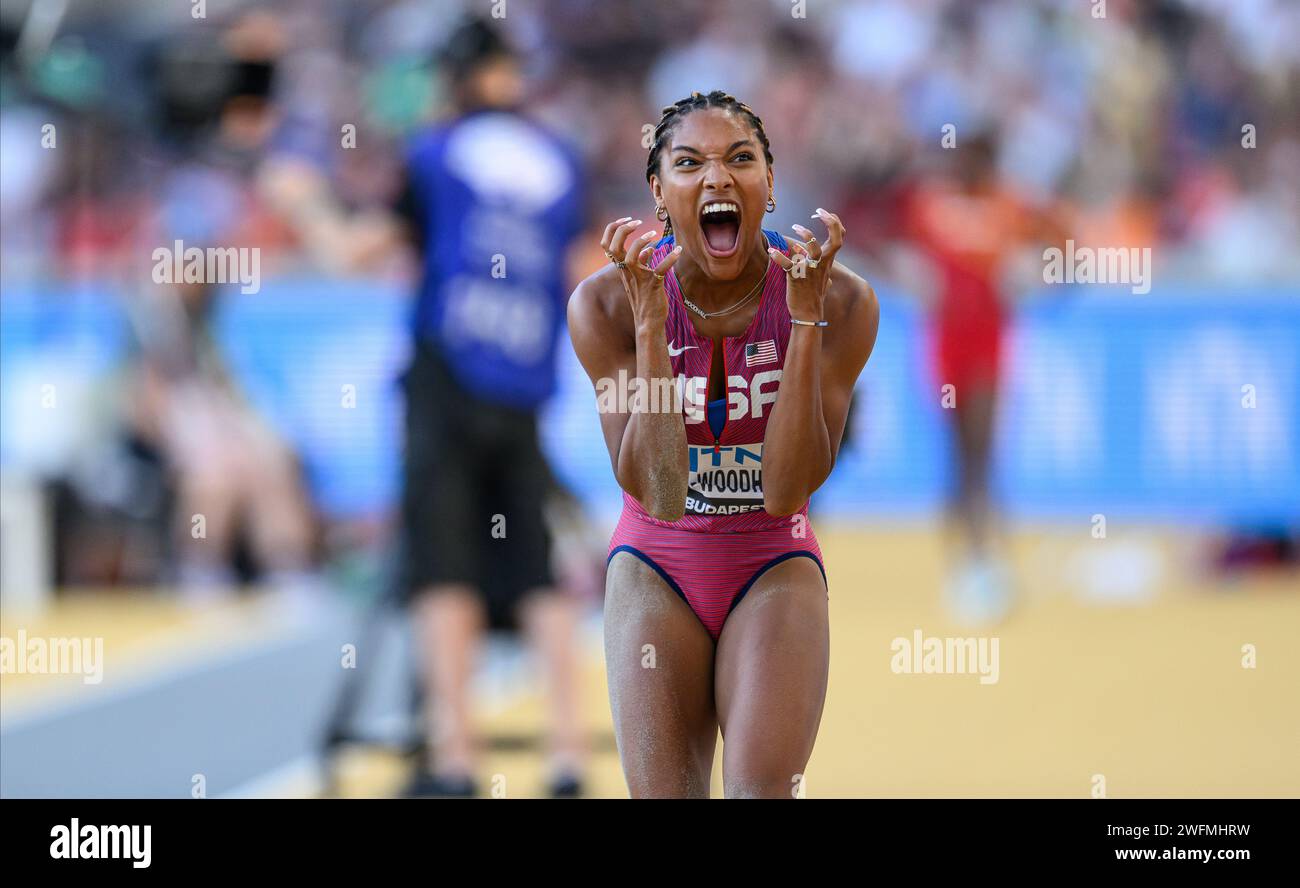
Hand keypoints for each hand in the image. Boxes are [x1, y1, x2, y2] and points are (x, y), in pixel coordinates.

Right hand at [600, 217, 682, 329]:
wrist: (649, 323)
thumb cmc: (646, 300)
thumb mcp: (641, 279)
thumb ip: (643, 263)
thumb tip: (649, 249)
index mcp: (623, 269)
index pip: (607, 244)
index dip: (614, 229)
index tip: (627, 220)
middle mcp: (627, 272)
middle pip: (614, 247)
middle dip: (623, 230)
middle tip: (638, 222)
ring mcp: (639, 280)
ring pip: (630, 257)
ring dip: (641, 241)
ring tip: (655, 234)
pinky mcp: (653, 286)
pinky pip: (660, 270)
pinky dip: (669, 259)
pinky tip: (678, 251)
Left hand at [768, 207, 844, 321]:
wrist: (807, 313)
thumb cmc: (811, 293)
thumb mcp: (817, 275)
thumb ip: (810, 260)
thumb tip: (800, 249)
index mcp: (827, 261)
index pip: (839, 237)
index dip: (834, 222)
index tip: (823, 213)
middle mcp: (822, 263)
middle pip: (836, 239)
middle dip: (830, 222)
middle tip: (819, 211)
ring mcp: (810, 270)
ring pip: (814, 249)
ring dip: (806, 235)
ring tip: (794, 227)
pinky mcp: (797, 278)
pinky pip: (789, 265)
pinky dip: (780, 257)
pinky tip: (772, 251)